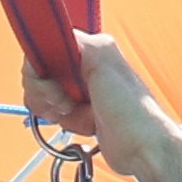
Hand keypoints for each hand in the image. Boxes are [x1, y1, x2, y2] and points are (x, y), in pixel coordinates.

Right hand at [24, 28, 172, 166]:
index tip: (52, 83)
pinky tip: (84, 125)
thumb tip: (52, 33)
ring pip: (43, 94)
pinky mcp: (79, 111)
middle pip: (39, 72)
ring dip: (55, 109)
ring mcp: (80, 89)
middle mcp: (85, 65)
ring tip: (78, 114)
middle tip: (66, 103)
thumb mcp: (103, 65)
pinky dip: (64, 121)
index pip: (46, 47)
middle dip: (46, 93)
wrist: (142, 148)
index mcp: (93, 49)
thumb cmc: (133, 111)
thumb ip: (77, 44)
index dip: (41, 69)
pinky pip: (53, 112)